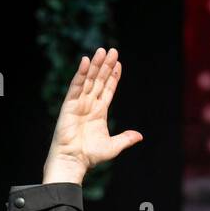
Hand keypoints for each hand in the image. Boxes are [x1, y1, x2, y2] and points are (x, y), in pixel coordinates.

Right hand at [43, 47, 141, 183]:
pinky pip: (76, 85)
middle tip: (113, 50)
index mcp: (99, 112)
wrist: (74, 160)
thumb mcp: (113, 146)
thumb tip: (140, 136)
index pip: (107, 89)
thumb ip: (125, 139)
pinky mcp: (69, 104)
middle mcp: (89, 104)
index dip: (113, 77)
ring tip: (102, 51)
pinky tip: (86, 61)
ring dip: (96, 65)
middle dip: (106, 66)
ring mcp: (79, 103)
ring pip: (89, 79)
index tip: (119, 64)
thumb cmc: (90, 156)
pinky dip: (80, 73)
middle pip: (99, 80)